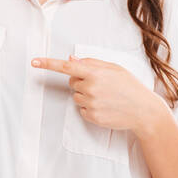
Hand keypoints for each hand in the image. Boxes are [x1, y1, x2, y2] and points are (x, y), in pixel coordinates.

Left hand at [31, 54, 160, 132]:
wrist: (143, 110)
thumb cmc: (130, 86)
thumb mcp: (114, 68)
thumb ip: (92, 63)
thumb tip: (71, 60)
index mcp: (95, 73)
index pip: (66, 67)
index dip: (48, 64)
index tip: (34, 62)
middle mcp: (90, 88)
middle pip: (72, 82)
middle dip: (81, 82)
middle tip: (101, 85)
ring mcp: (90, 103)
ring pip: (76, 97)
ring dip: (86, 95)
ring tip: (105, 97)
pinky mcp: (91, 116)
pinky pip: (81, 110)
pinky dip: (90, 107)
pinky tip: (105, 106)